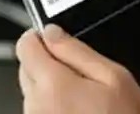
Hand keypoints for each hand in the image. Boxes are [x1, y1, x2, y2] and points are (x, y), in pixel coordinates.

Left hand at [16, 25, 139, 113]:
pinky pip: (38, 113)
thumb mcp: (115, 78)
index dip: (40, 38)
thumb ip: (78, 51)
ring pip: (32, 93)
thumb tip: (52, 33)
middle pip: (26, 68)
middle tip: (79, 76)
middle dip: (47, 65)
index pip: (24, 45)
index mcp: (52, 84)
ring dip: (50, 90)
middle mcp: (35, 105)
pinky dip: (53, 110)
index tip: (54, 40)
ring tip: (83, 103)